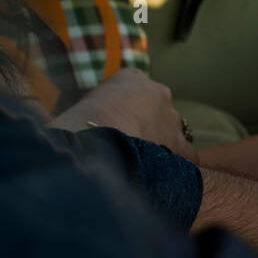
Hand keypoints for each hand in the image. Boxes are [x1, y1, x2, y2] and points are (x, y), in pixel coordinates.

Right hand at [49, 68, 196, 163]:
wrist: (97, 136)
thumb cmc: (78, 122)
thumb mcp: (78, 106)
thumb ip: (87, 109)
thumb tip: (68, 128)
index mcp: (131, 78)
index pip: (136, 93)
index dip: (128, 112)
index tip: (118, 127)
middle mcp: (157, 91)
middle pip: (157, 110)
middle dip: (147, 127)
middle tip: (129, 148)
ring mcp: (171, 116)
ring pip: (173, 131)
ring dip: (162, 145)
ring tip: (142, 166)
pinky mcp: (180, 142)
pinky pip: (188, 155)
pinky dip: (178, 166)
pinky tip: (164, 179)